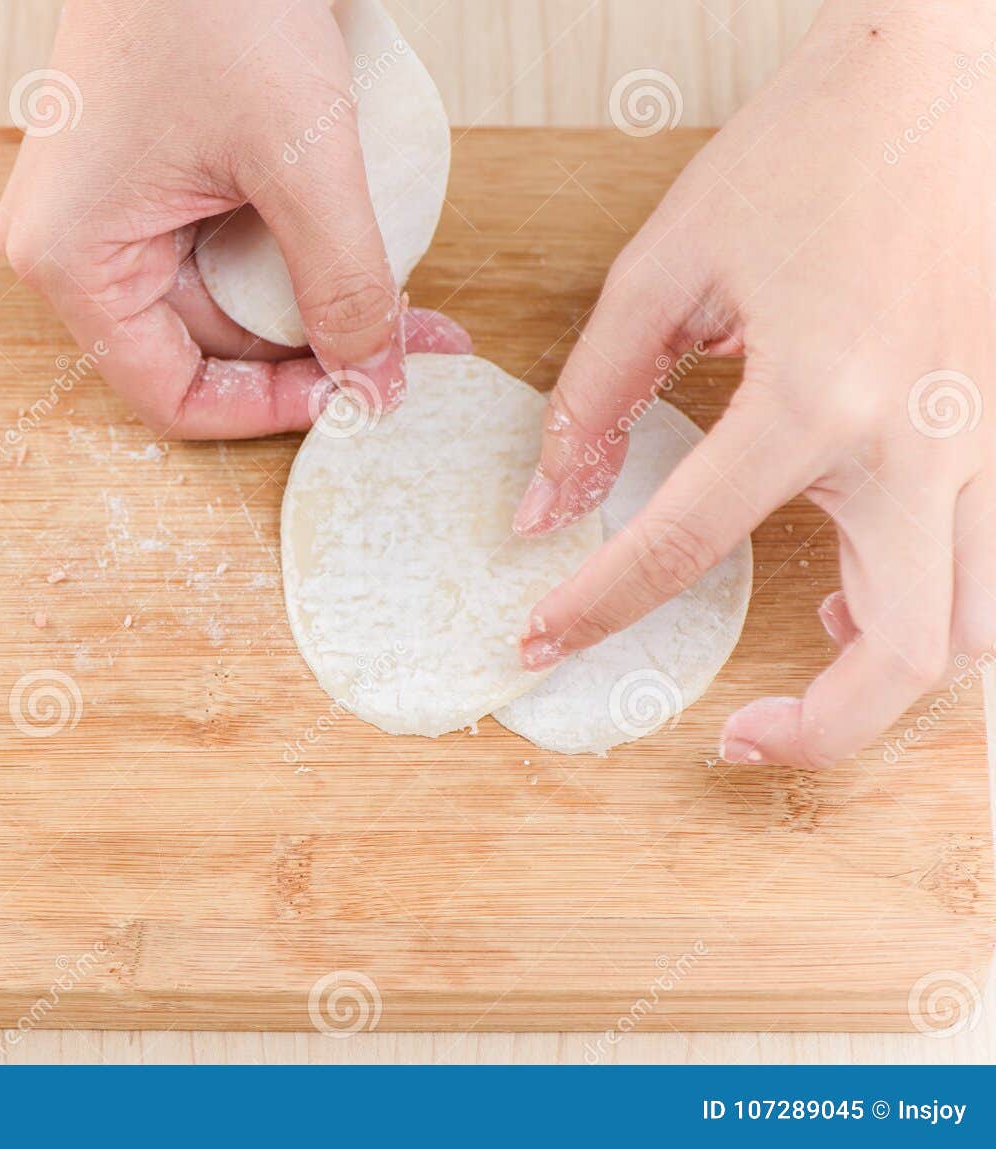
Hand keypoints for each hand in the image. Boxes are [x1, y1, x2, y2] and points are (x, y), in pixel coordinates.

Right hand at [0, 0, 470, 438]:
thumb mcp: (301, 156)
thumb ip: (345, 280)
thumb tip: (375, 382)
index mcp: (74, 259)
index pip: (172, 394)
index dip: (270, 410)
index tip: (356, 397)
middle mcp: (70, 246)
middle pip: (205, 348)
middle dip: (312, 351)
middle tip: (412, 344)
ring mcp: (102, 208)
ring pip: (222, 299)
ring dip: (309, 302)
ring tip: (400, 288)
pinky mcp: (138, 176)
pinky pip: (218, 247)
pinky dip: (287, 253)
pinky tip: (350, 237)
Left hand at [513, 0, 995, 768]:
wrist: (947, 70)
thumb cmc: (807, 150)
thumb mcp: (669, 266)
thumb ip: (597, 398)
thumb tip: (549, 510)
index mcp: (817, 396)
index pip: (681, 551)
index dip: (591, 613)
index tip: (535, 644)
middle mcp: (924, 440)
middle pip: (906, 658)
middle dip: (816, 734)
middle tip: (733, 742)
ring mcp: (990, 436)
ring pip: (976, 628)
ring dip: (889, 679)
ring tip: (800, 668)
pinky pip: (995, 561)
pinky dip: (934, 606)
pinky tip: (860, 584)